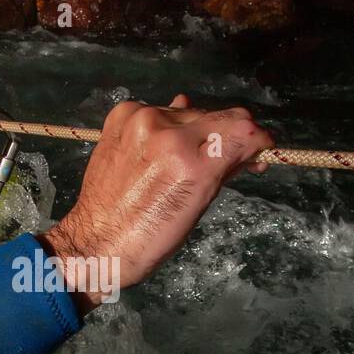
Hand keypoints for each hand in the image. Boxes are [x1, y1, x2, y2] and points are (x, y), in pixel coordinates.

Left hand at [39, 94, 272, 315]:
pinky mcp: (121, 115)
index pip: (244, 128)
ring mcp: (141, 119)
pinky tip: (160, 149)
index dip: (257, 139)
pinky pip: (161, 111)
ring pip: (190, 113)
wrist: (95, 242)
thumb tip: (249, 146)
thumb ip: (225, 168)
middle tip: (223, 160)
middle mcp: (167, 132)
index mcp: (190, 162)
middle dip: (227, 136)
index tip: (258, 150)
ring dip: (195, 132)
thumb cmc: (151, 239)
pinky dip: (167, 127)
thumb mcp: (198, 207)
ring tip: (182, 159)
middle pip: (219, 116)